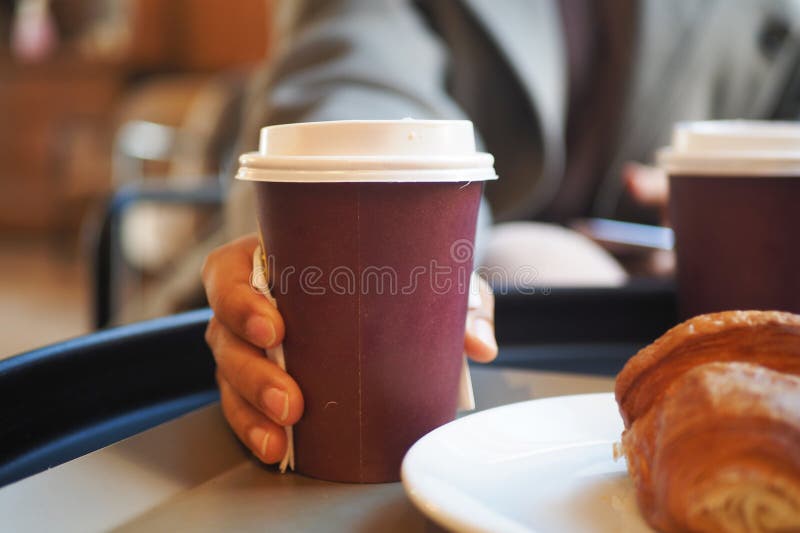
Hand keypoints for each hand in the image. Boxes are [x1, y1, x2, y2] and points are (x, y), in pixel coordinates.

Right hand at [202, 234, 497, 463]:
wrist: (388, 298)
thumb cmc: (391, 274)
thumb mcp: (426, 274)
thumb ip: (458, 299)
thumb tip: (477, 343)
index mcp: (274, 260)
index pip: (230, 273)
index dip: (239, 301)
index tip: (275, 327)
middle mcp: (252, 303)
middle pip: (224, 334)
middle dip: (252, 372)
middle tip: (291, 399)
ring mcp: (249, 345)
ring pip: (229, 376)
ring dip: (252, 408)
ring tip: (286, 431)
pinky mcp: (257, 381)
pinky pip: (241, 407)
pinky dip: (256, 429)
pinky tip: (278, 448)